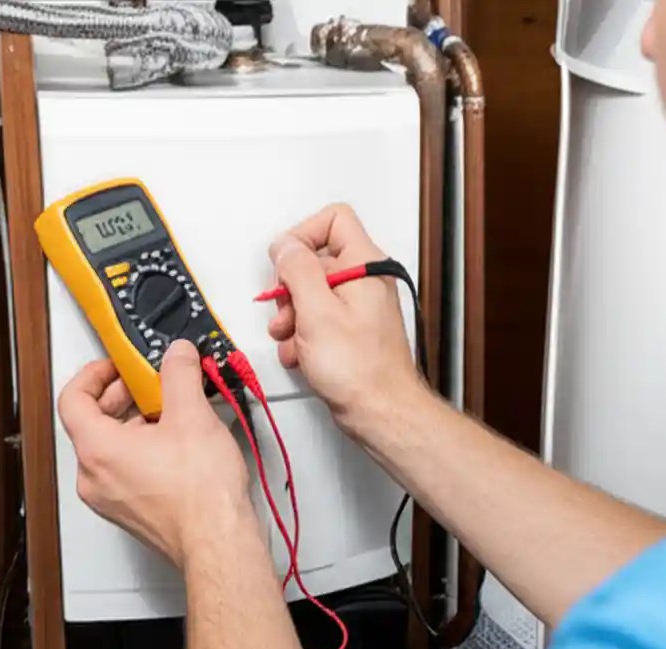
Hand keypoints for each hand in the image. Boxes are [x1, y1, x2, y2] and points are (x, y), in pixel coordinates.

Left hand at [57, 340, 251, 567]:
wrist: (217, 540)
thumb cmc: (201, 493)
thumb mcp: (193, 415)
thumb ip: (180, 375)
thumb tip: (177, 355)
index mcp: (98, 449)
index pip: (72, 400)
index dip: (93, 375)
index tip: (118, 367)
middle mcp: (94, 477)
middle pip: (91, 423)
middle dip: (122, 397)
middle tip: (153, 385)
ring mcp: (110, 499)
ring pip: (110, 449)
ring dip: (136, 424)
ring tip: (174, 415)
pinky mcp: (130, 512)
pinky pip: (124, 471)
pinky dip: (143, 450)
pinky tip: (179, 446)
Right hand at [267, 204, 426, 427]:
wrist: (379, 411)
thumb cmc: (360, 369)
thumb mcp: (316, 311)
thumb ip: (297, 270)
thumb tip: (286, 245)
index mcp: (365, 265)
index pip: (334, 220)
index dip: (303, 235)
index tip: (286, 263)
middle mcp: (365, 281)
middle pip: (315, 260)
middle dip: (291, 287)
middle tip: (288, 309)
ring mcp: (358, 306)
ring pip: (311, 293)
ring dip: (293, 317)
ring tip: (293, 337)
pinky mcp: (351, 330)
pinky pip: (317, 320)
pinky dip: (304, 335)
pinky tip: (303, 354)